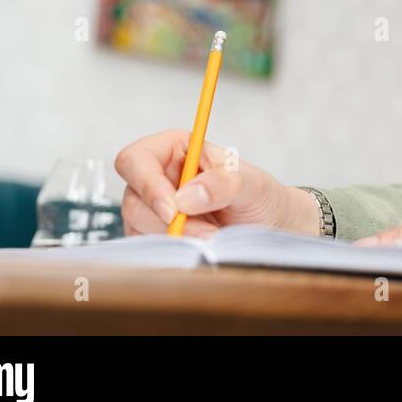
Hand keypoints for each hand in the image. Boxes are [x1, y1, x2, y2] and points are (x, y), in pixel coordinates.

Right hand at [113, 129, 314, 237]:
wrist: (267, 224)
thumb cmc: (257, 195)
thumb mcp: (251, 183)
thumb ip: (223, 183)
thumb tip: (186, 197)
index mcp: (173, 150)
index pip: (135, 159)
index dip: (147, 184)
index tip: (173, 209)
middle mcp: (157, 178)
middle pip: (134, 200)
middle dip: (168, 221)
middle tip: (206, 232)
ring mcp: (152, 210)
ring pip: (138, 228)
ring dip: (177, 238)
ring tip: (214, 237)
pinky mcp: (155, 237)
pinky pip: (149, 248)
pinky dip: (175, 251)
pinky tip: (201, 247)